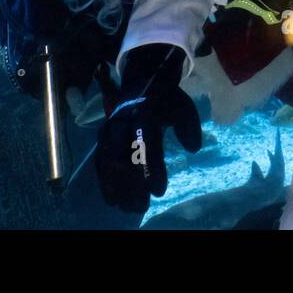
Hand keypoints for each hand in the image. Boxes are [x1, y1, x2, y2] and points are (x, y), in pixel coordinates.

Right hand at [95, 44, 201, 213]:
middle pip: (123, 157)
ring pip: (109, 163)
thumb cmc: (165, 101)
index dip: (151, 168)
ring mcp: (110, 132)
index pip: (146, 143)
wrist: (139, 84)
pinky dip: (104, 182)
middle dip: (131, 185)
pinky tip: (113, 200)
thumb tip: (193, 148)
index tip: (158, 190)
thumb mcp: (182, 107)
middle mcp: (123, 123)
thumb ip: (189, 126)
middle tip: (143, 206)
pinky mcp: (102, 140)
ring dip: (117, 188)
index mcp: (144, 113)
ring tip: (129, 208)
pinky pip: (99, 163)